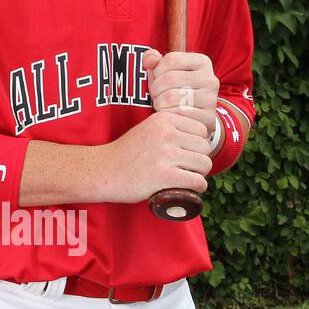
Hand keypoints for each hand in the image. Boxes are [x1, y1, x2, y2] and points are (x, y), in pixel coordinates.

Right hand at [89, 111, 211, 203]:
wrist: (103, 171)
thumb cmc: (127, 153)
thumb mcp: (147, 129)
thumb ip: (170, 128)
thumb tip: (201, 138)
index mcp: (164, 119)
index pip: (201, 130)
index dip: (197, 144)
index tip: (185, 154)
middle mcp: (166, 133)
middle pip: (205, 148)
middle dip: (198, 160)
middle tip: (184, 168)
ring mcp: (165, 154)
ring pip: (204, 164)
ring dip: (198, 174)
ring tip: (184, 178)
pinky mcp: (165, 176)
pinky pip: (197, 182)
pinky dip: (196, 188)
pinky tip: (187, 189)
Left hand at [141, 48, 218, 136]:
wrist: (192, 116)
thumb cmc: (174, 89)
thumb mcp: (163, 71)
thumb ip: (153, 60)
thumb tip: (149, 59)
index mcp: (202, 62)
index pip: (172, 59)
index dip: (156, 70)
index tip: (156, 78)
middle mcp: (210, 79)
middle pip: (170, 78)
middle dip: (155, 88)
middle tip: (155, 95)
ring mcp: (211, 99)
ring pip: (172, 97)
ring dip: (159, 102)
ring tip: (160, 104)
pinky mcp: (207, 117)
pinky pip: (178, 113)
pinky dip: (166, 114)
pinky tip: (168, 113)